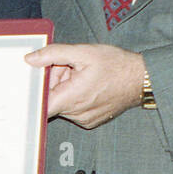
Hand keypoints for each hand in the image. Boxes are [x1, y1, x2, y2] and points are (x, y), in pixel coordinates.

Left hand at [25, 43, 145, 129]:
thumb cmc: (117, 65)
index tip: (36, 80)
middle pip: (52, 100)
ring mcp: (84, 119)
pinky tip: (88, 84)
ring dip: (65, 89)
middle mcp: (77, 113)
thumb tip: (31, 59)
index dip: (35, 92)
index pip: (40, 105)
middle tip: (68, 67)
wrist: (141, 79)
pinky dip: (75, 96)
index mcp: (73, 97)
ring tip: (82, 75)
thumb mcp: (83, 52)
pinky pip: (74, 109)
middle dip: (55, 83)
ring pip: (63, 104)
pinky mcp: (90, 121)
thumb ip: (53, 54)